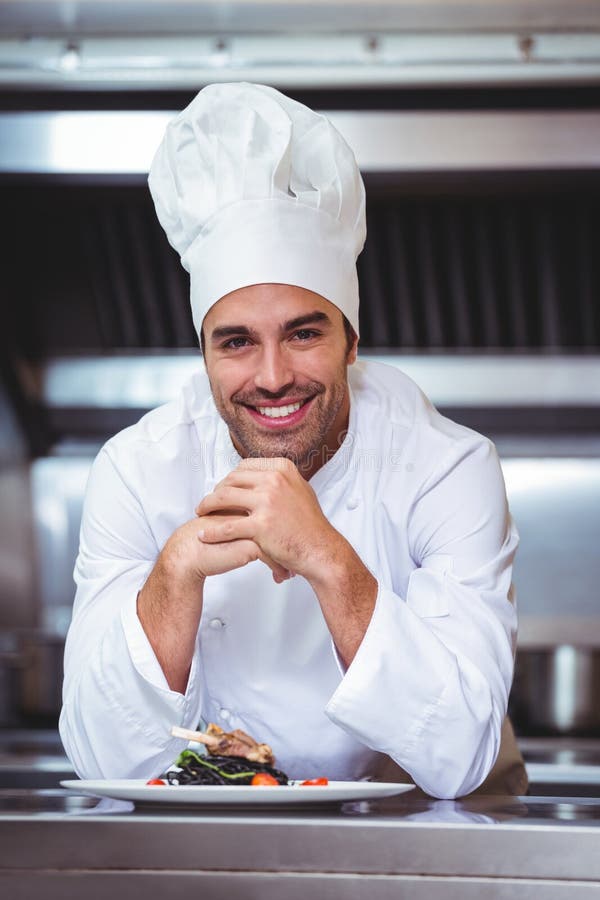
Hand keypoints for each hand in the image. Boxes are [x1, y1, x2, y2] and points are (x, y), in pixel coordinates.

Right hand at [161, 516, 290, 584]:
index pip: (279, 509)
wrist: (189, 552)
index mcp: (250, 498)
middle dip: (293, 543)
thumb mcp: (232, 521)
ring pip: (283, 540)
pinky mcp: (251, 543)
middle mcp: (254, 508)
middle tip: (298, 558)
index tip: (294, 540)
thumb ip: (248, 516)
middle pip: (285, 523)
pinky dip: (279, 568)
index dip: (288, 526)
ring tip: (291, 570)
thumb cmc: (208, 539)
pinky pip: (274, 556)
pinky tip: (280, 576)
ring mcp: (255, 524)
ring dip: (288, 558)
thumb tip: (270, 521)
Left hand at [194, 457, 342, 583]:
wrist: (321, 549)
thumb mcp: (300, 489)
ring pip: (223, 498)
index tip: (224, 487)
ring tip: (201, 513)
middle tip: (209, 502)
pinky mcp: (261, 525)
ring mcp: (267, 502)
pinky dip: (212, 531)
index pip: (245, 466)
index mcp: (282, 469)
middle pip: (231, 480)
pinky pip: (227, 527)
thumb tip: (264, 473)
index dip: (230, 478)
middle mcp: (274, 480)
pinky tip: (204, 535)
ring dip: (207, 505)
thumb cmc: (312, 525)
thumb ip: (281, 479)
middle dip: (216, 491)